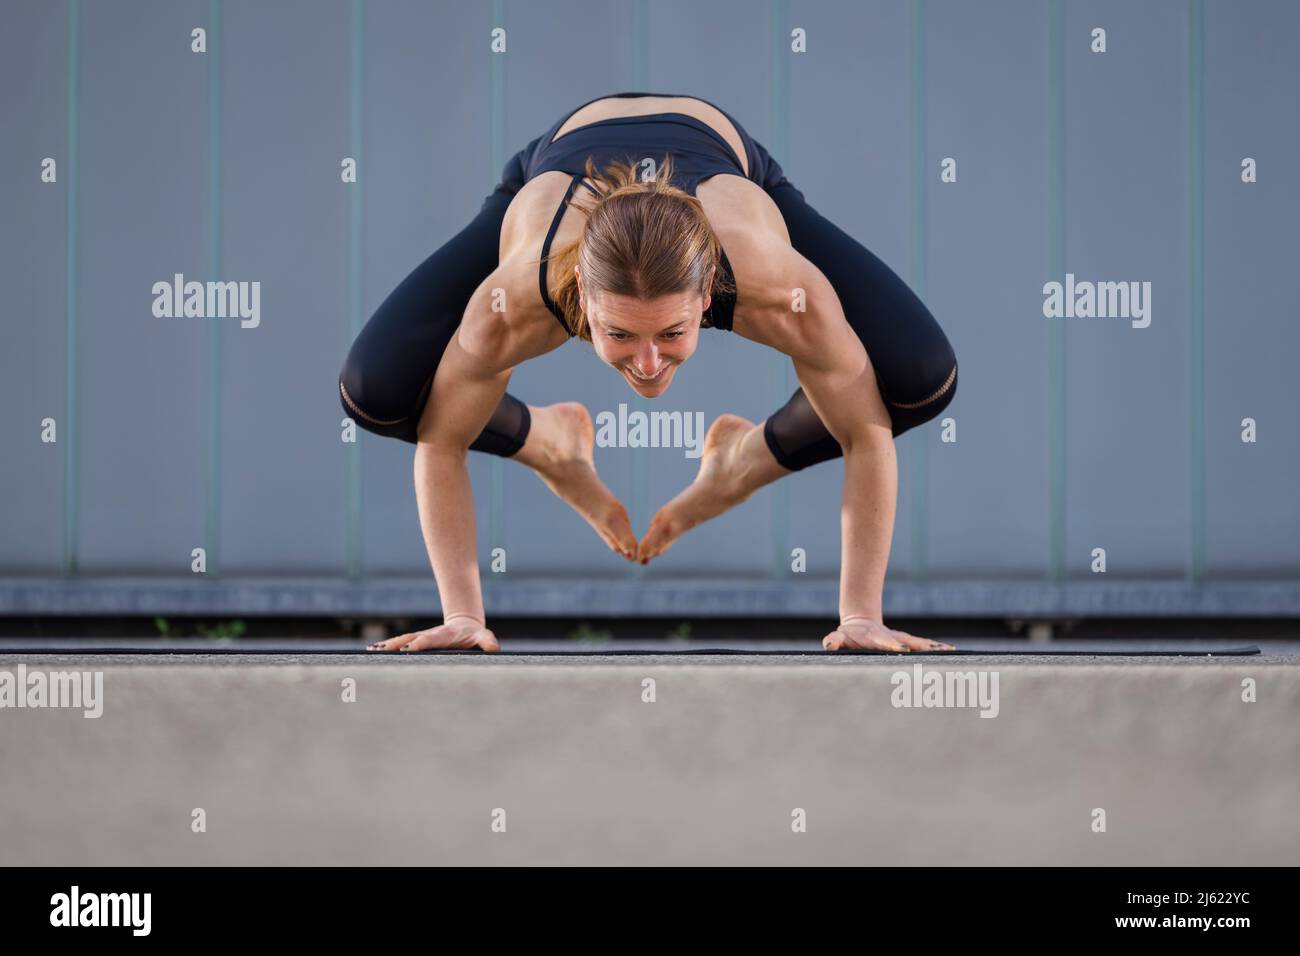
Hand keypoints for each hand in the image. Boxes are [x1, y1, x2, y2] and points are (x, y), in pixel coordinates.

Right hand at [367, 614, 499, 652]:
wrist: (466, 625)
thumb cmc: (475, 636)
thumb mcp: (484, 638)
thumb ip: (487, 642)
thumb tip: (493, 648)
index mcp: (444, 637)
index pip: (430, 640)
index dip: (420, 644)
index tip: (409, 648)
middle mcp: (430, 636)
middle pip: (410, 638)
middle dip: (397, 644)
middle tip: (381, 649)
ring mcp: (422, 637)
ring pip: (402, 640)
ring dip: (388, 645)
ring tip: (371, 650)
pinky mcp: (417, 641)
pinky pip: (400, 643)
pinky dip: (387, 646)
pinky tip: (373, 650)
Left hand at [822, 617, 954, 652]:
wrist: (859, 624)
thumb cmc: (848, 636)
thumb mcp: (838, 638)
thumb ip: (834, 641)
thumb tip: (829, 644)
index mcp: (876, 638)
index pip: (885, 642)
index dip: (892, 645)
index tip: (902, 649)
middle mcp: (892, 638)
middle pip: (909, 641)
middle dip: (921, 646)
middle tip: (936, 650)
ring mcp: (902, 639)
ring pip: (919, 642)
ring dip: (934, 647)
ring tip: (950, 650)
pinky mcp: (908, 642)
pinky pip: (923, 645)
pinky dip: (936, 648)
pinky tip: (951, 651)